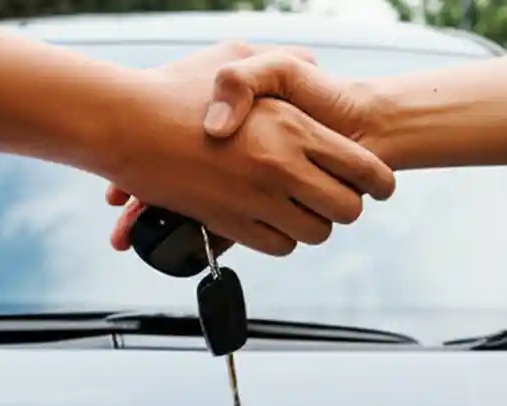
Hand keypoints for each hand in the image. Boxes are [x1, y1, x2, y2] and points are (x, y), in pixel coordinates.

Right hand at [103, 42, 393, 258]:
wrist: (126, 124)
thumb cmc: (176, 89)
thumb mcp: (237, 58)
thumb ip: (283, 62)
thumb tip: (315, 67)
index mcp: (294, 127)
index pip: (365, 169)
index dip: (380, 183)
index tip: (380, 187)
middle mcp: (282, 168)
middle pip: (347, 211)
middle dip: (344, 207)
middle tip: (331, 196)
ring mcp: (256, 200)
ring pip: (314, 233)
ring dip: (311, 224)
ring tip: (297, 206)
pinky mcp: (231, 224)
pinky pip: (278, 247)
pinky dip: (279, 238)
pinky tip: (268, 218)